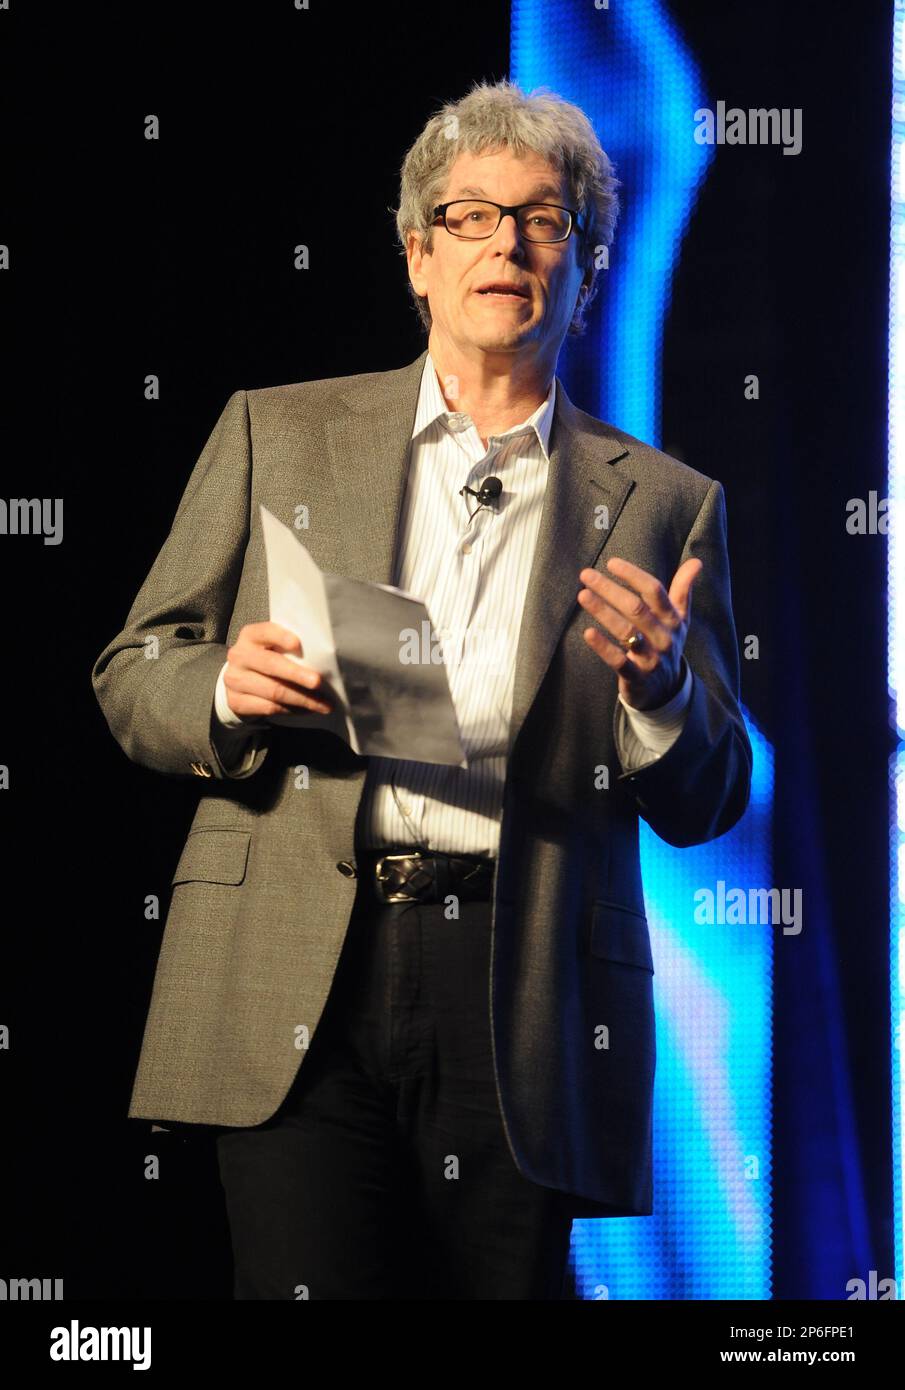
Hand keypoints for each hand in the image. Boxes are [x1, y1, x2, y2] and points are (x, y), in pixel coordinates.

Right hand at [223, 621, 332, 720]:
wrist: (240, 682)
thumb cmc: (266, 660)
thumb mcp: (272, 646)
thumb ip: (288, 646)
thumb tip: (322, 658)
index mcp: (250, 636)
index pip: (265, 632)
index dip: (281, 637)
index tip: (298, 644)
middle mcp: (239, 656)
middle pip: (271, 665)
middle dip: (297, 674)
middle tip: (318, 682)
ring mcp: (234, 680)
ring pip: (273, 691)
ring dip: (302, 699)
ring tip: (322, 704)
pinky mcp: (237, 702)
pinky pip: (269, 708)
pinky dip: (292, 710)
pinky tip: (307, 710)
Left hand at [577, 556, 701, 710]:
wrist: (667, 690)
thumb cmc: (666, 645)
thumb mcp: (680, 619)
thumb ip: (683, 589)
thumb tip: (696, 562)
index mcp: (672, 619)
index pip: (654, 591)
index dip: (633, 575)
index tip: (611, 563)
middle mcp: (664, 637)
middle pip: (636, 608)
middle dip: (610, 589)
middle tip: (587, 575)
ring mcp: (651, 658)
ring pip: (626, 631)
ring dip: (603, 611)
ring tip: (583, 595)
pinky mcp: (637, 677)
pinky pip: (619, 661)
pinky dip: (603, 647)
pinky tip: (587, 633)